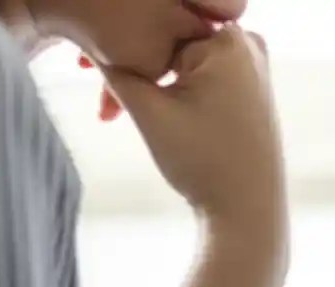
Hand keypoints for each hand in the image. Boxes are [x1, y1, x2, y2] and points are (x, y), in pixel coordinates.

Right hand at [98, 25, 284, 224]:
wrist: (247, 210)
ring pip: (180, 60)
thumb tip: (92, 39)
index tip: (81, 67)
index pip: (155, 27)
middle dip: (131, 66)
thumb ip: (115, 67)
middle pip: (169, 42)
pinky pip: (199, 74)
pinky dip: (172, 88)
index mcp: (228, 40)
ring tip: (112, 110)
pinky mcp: (250, 88)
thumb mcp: (149, 109)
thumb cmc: (203, 163)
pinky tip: (146, 107)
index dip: (115, 48)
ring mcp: (253, 66)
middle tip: (95, 92)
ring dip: (147, 80)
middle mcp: (248, 44)